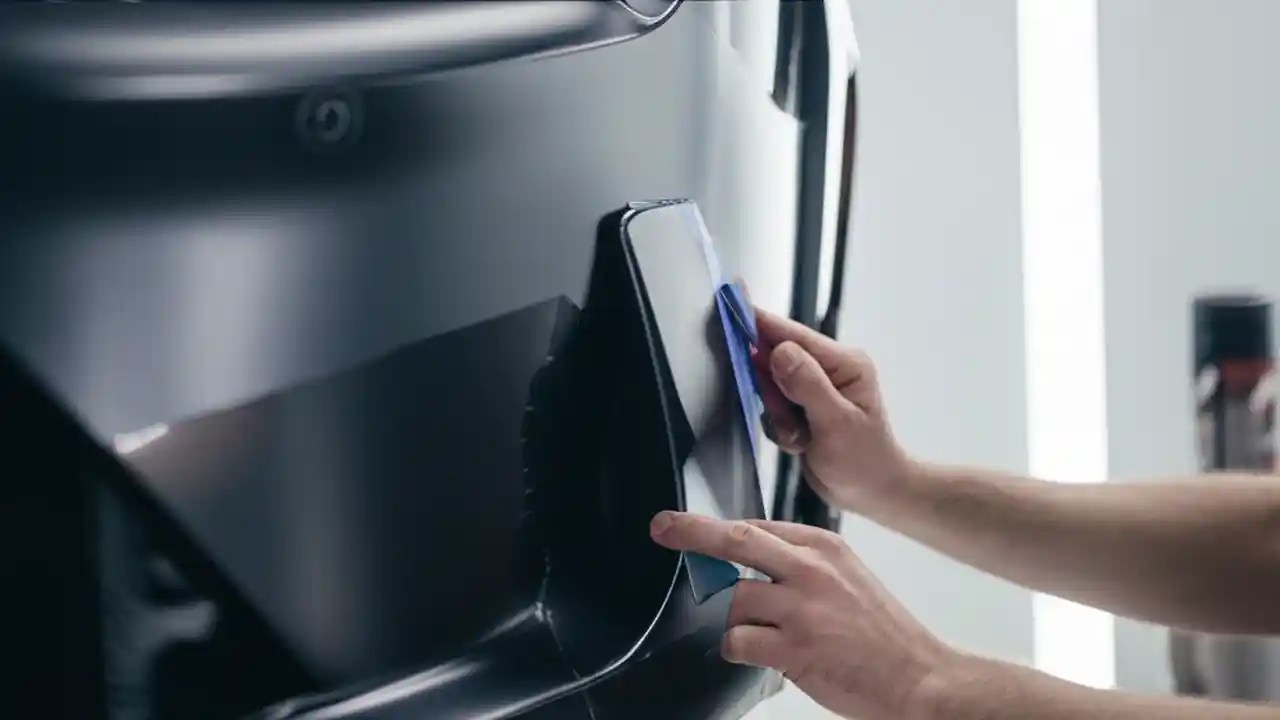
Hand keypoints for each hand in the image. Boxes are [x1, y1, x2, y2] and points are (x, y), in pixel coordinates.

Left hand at [650, 511, 952, 719]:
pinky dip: (734, 648)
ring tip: (750, 631)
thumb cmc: (884, 634)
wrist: (922, 678)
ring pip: (731, 599)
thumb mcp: (850, 577)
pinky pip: (737, 641)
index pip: (758, 526)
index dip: (720, 529)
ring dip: (725, 616)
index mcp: (824, 547)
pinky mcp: (795, 648)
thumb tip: (755, 558)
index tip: (692, 527)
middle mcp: (811, 570)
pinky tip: (753, 654)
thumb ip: (805, 564)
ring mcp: (801, 608)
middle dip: (692, 531)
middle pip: (736, 540)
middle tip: (663, 527)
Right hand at [751, 307, 911, 511]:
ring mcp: (814, 386)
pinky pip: (772, 405)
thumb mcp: (837, 423)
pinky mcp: (802, 405)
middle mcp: (828, 368)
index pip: (793, 335)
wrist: (873, 494)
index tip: (728, 307)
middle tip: (789, 420)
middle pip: (775, 358)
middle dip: (772, 392)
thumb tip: (779, 351)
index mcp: (844, 363)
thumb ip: (808, 386)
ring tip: (799, 437)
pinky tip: (799, 442)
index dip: (759, 324)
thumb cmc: (864, 462)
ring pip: (770, 385)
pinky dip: (779, 426)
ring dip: (777, 414)